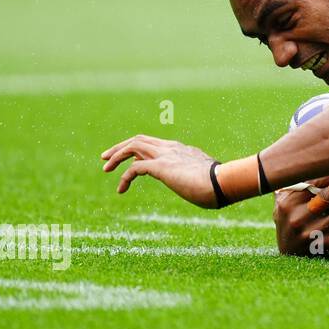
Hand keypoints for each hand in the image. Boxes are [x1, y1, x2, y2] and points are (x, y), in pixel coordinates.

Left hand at [101, 135, 217, 206]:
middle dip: (120, 147)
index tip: (131, 161)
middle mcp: (171, 148)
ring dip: (116, 156)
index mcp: (182, 150)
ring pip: (133, 146)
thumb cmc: (219, 184)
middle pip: (140, 139)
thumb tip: (207, 188)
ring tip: (106, 169)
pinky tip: (121, 189)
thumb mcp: (205, 179)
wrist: (222, 182)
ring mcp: (166, 155)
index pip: (155, 144)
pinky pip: (134, 168)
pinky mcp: (161, 166)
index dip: (139, 150)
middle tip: (106, 158)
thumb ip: (199, 178)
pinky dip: (124, 177)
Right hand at [273, 172, 328, 255]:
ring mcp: (310, 233)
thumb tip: (312, 160)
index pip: (314, 183)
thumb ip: (297, 184)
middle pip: (327, 198)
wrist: (283, 252)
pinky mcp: (321, 245)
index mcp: (290, 201)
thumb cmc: (288, 219)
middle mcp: (299, 217)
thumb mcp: (285, 201)